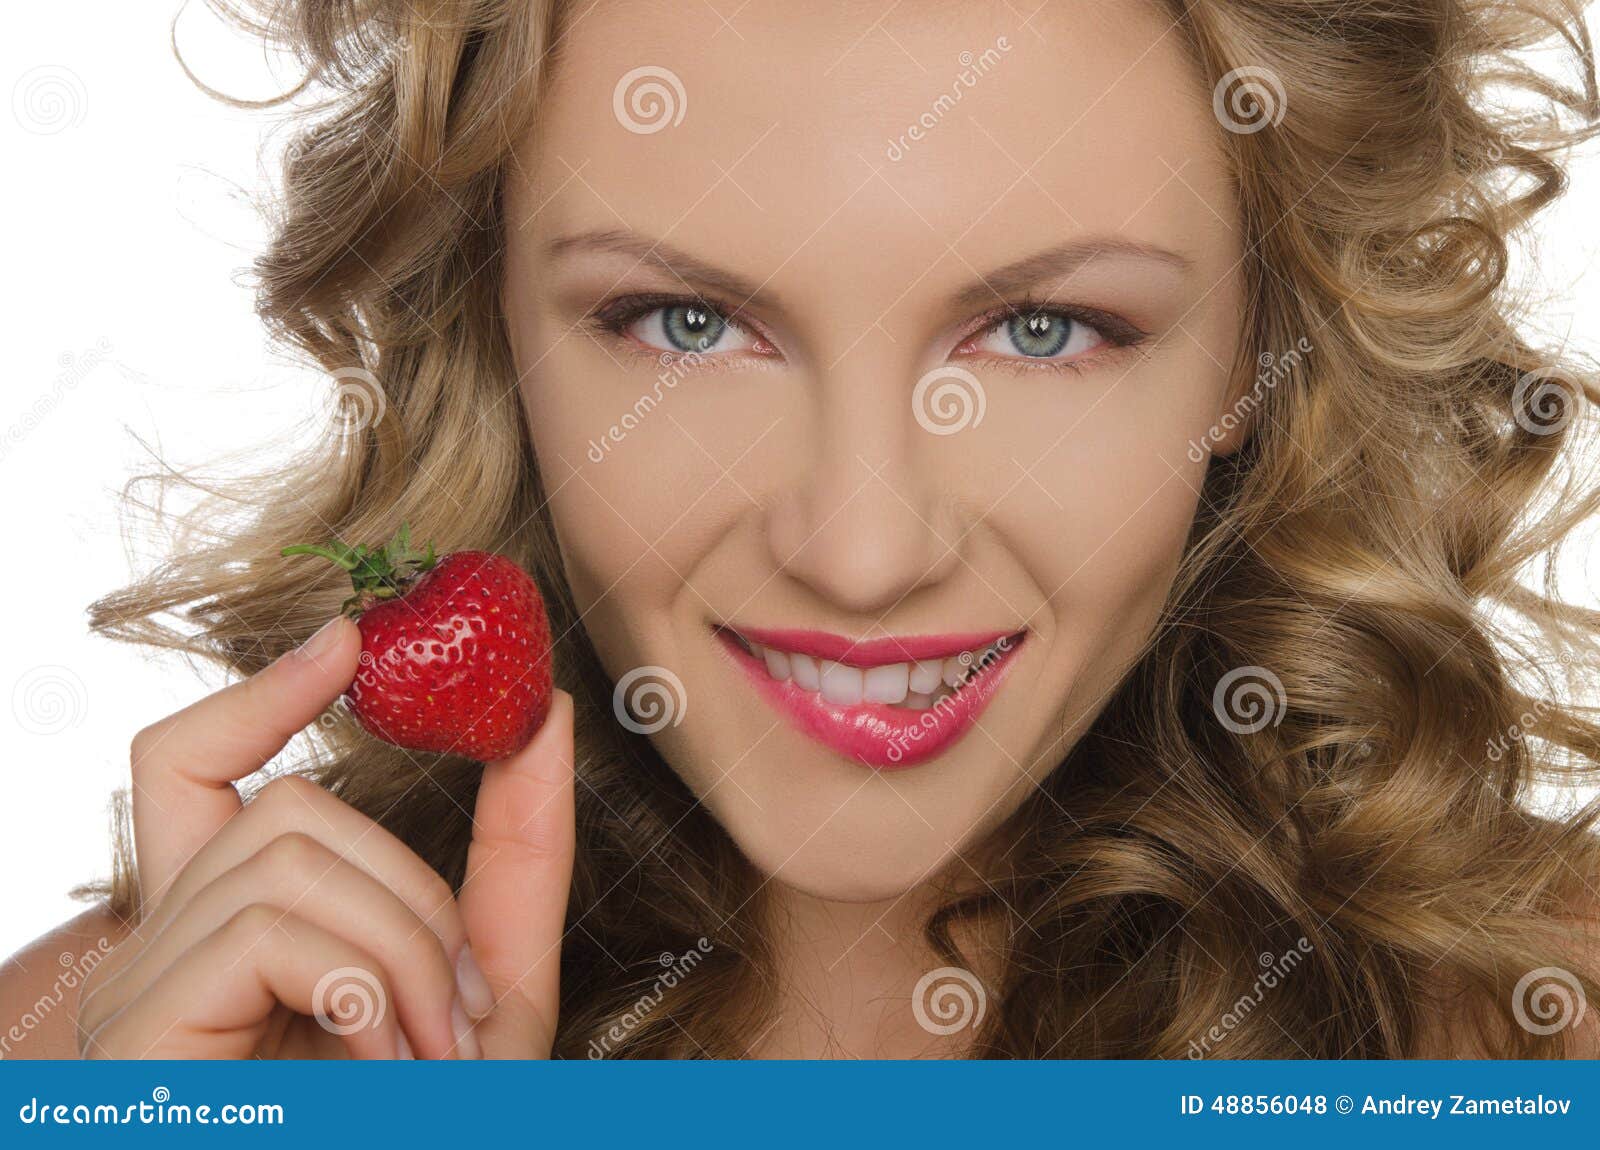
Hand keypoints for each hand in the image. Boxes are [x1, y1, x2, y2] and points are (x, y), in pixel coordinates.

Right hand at [75, 616, 573, 1058]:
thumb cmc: (421, 1122)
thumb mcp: (490, 986)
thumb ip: (516, 857)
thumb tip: (544, 707)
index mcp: (232, 937)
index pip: (186, 771)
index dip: (256, 695)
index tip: (348, 640)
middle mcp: (165, 955)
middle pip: (282, 808)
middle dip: (412, 889)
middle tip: (459, 1013)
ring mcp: (140, 996)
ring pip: (289, 852)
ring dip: (405, 946)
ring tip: (427, 1056)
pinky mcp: (136, 1040)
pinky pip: (267, 927)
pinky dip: (366, 984)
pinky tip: (384, 1065)